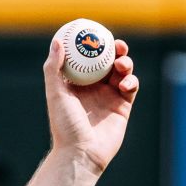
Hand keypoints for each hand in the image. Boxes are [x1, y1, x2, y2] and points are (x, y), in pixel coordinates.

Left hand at [43, 35, 137, 174]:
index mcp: (74, 84)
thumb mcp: (56, 94)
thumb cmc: (64, 125)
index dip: (92, 44)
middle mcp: (92, 88)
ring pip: (121, 72)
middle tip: (117, 44)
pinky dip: (131, 81)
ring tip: (122, 65)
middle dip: (114, 50)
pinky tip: (124, 85)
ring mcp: (108, 96)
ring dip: (125, 64)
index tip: (96, 32)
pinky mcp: (123, 106)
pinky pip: (131, 87)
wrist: (82, 153)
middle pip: (106, 62)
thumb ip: (54, 68)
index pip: (85, 58)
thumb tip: (57, 41)